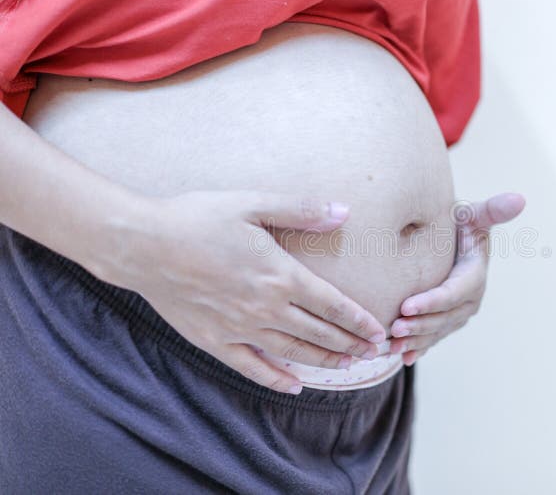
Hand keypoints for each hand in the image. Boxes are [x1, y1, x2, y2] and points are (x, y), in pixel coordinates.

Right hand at [98, 190, 386, 394]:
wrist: (142, 245)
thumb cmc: (197, 218)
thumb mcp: (252, 204)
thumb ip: (301, 211)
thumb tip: (343, 211)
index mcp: (280, 275)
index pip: (332, 305)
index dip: (359, 321)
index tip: (378, 331)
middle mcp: (265, 308)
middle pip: (319, 333)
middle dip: (350, 344)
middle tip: (373, 353)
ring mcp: (240, 328)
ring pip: (294, 352)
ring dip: (324, 361)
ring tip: (347, 366)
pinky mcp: (214, 340)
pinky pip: (252, 367)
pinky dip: (276, 378)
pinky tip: (294, 386)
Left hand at [388, 193, 525, 364]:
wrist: (453, 239)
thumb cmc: (459, 222)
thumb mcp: (473, 214)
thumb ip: (492, 210)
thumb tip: (519, 199)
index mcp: (475, 275)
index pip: (453, 293)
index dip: (431, 302)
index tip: (406, 305)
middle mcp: (470, 299)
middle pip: (443, 318)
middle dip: (419, 325)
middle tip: (393, 328)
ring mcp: (458, 314)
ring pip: (436, 332)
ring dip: (415, 341)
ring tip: (391, 345)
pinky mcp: (446, 322)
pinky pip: (432, 339)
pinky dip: (417, 349)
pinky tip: (400, 359)